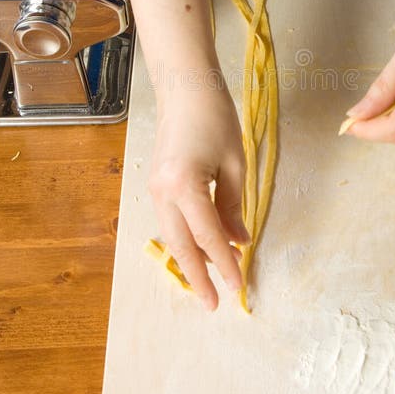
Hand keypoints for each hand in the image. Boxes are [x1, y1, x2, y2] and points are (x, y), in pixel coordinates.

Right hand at [149, 77, 248, 310]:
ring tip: (210, 282)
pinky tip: (201, 249)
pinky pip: (170, 221)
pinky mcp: (155, 185)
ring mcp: (154, 189)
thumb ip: (234, 206)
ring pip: (171, 236)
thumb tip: (240, 241)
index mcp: (185, 185)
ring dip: (190, 259)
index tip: (238, 287)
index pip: (208, 236)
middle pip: (180, 245)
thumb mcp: (234, 163)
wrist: (185, 89)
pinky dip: (185, 239)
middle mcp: (162, 192)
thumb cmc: (216, 118)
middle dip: (197, 276)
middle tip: (213, 304)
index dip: (225, 264)